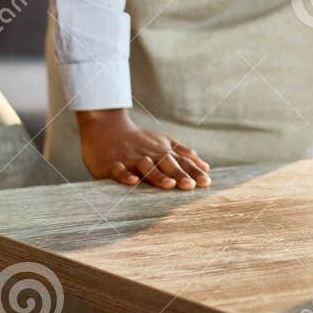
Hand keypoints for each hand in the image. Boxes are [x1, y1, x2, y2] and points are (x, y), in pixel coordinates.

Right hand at [76, 108, 211, 189]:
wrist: (106, 127)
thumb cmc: (138, 139)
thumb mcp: (163, 142)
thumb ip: (183, 153)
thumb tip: (205, 166)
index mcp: (162, 151)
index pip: (181, 162)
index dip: (193, 171)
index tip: (206, 182)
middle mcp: (149, 155)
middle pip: (167, 164)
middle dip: (180, 174)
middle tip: (191, 185)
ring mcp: (131, 159)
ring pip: (146, 167)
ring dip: (158, 176)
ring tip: (169, 185)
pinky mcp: (112, 164)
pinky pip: (119, 170)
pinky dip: (126, 175)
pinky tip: (133, 181)